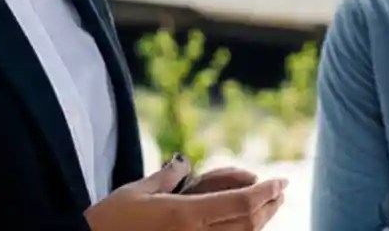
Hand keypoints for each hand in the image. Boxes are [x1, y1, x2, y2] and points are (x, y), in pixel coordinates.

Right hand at [84, 155, 285, 230]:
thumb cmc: (108, 222)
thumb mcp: (137, 192)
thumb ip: (168, 177)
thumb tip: (185, 164)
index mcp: (184, 216)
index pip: (240, 203)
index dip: (265, 192)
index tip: (279, 181)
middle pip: (249, 224)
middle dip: (270, 206)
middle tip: (280, 191)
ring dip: (260, 222)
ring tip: (268, 206)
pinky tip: (244, 225)